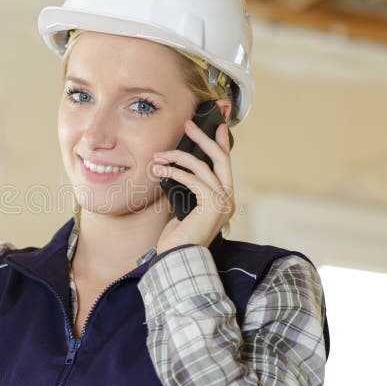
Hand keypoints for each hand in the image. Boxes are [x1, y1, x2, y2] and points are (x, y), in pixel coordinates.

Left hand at [152, 119, 235, 253]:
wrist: (176, 260)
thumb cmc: (177, 238)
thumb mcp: (184, 207)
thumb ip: (189, 189)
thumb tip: (177, 167)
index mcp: (223, 200)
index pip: (225, 166)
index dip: (222, 144)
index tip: (218, 126)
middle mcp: (228, 200)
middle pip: (221, 159)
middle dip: (204, 138)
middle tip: (188, 125)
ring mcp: (223, 203)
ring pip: (203, 167)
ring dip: (178, 157)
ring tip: (158, 156)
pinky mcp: (212, 205)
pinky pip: (193, 179)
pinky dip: (175, 172)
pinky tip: (160, 171)